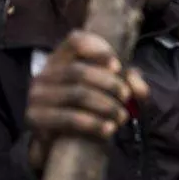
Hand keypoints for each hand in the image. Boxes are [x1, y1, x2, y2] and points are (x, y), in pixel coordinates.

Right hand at [26, 31, 148, 171]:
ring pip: (76, 95)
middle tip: (126, 97)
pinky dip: (93, 124)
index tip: (118, 67)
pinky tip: (109, 130)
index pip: (76, 41)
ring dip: (105, 106)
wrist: (61, 138)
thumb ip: (127, 81)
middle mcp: (45, 73)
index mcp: (62, 57)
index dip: (98, 51)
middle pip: (79, 71)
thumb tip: (142, 92)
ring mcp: (37, 95)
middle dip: (109, 84)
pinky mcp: (36, 118)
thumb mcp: (109, 86)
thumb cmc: (88, 104)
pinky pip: (68, 118)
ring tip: (122, 117)